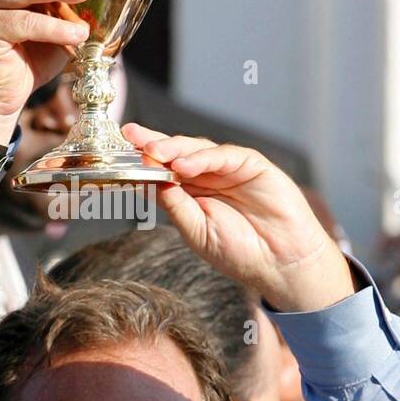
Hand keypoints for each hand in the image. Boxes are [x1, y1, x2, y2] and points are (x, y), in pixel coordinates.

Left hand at [122, 124, 354, 311]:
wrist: (282, 264)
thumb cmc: (241, 253)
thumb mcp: (197, 232)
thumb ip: (174, 205)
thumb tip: (147, 182)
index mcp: (190, 194)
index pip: (160, 172)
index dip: (140, 162)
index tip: (117, 155)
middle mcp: (207, 177)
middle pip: (175, 153)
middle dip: (151, 144)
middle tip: (130, 136)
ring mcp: (229, 169)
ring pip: (196, 149)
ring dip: (173, 148)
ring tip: (153, 151)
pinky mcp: (252, 165)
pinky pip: (224, 155)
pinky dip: (203, 158)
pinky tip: (184, 164)